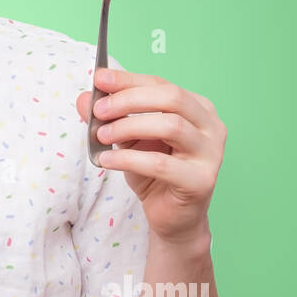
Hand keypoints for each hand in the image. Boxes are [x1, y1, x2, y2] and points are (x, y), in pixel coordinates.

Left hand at [77, 67, 224, 244]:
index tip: (99, 78)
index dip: (129, 80)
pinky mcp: (201, 180)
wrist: (172, 217)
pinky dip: (129, 158)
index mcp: (197, 108)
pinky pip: (161, 163)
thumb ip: (110, 117)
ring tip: (101, 136)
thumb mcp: (127, 139)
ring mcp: (211, 153)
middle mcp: (211, 126)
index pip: (161, 84)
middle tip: (99, 110)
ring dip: (129, 126)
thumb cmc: (155, 173)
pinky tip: (108, 160)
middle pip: (171, 98)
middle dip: (129, 100)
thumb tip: (85, 98)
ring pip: (171, 126)